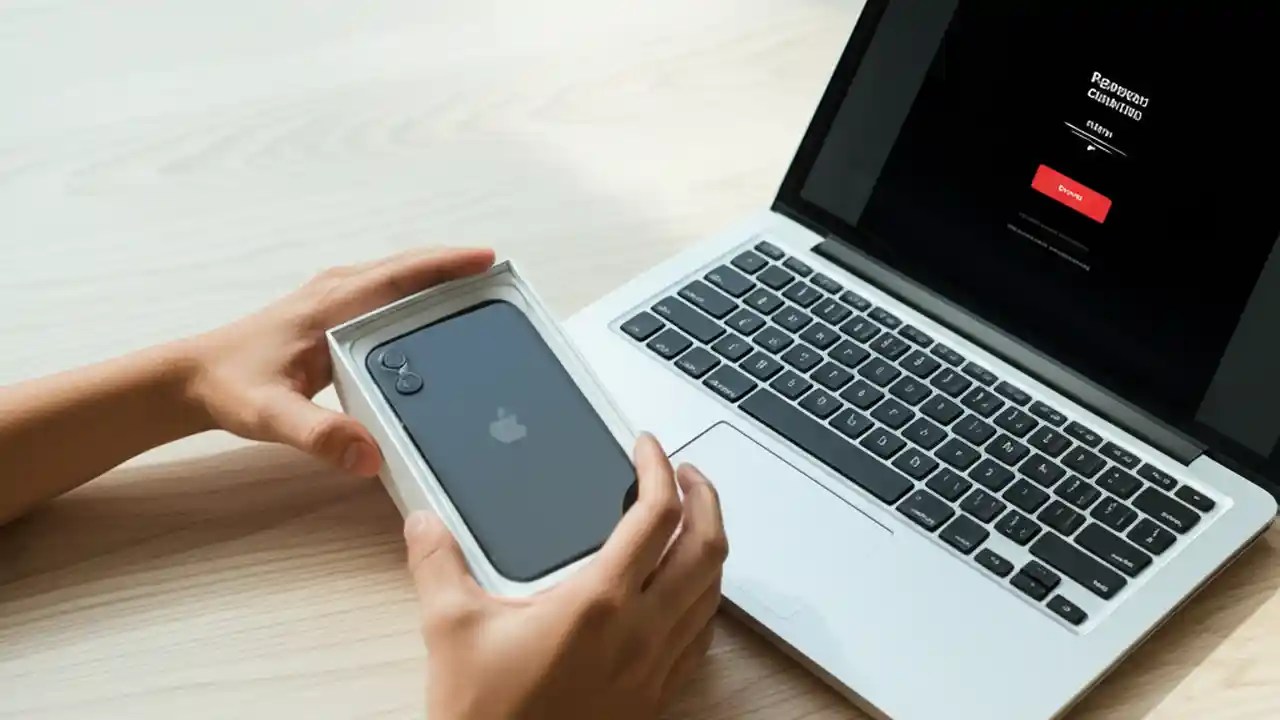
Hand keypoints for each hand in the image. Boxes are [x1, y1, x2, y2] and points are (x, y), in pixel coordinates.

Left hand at [184, 247, 494, 475]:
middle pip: (405, 267)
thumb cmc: (231, 390)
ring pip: (394, 274)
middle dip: (452, 266)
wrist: (192, 379)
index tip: (486, 260)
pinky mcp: (327, 310)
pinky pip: (382, 288)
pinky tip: (426, 310)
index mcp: (332, 307)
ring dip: (434, 274)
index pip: (400, 276)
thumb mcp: (272, 417)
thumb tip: (370, 455)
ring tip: (473, 287)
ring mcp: (330, 296)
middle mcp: (334, 291)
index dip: (445, 266)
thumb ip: (320, 435)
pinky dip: (413, 288)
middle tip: (496, 276)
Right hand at [404, 434, 727, 719]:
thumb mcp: (451, 629)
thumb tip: (424, 523)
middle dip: (705, 497)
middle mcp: (640, 633)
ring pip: (713, 591)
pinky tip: (681, 592)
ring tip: (688, 521)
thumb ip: (437, 564)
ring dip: (709, 545)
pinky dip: (704, 597)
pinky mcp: (655, 695)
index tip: (647, 448)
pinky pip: (701, 634)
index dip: (660, 467)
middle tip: (685, 473)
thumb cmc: (486, 716)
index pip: (656, 515)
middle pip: (707, 546)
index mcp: (599, 604)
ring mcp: (655, 667)